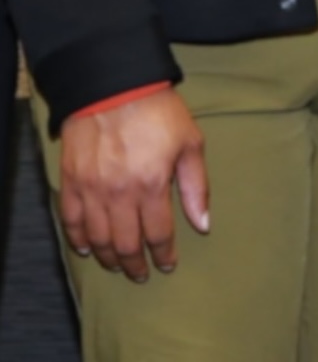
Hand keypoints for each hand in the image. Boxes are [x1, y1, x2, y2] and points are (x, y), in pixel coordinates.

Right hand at [58, 88, 209, 281]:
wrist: (114, 87)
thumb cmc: (159, 113)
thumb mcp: (190, 144)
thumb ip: (196, 187)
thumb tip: (203, 223)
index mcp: (151, 185)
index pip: (158, 234)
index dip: (163, 255)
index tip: (167, 265)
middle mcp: (118, 194)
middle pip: (125, 244)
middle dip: (135, 264)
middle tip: (141, 273)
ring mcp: (91, 190)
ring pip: (97, 238)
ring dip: (108, 257)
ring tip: (118, 265)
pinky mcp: (71, 182)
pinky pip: (70, 221)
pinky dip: (78, 239)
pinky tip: (87, 248)